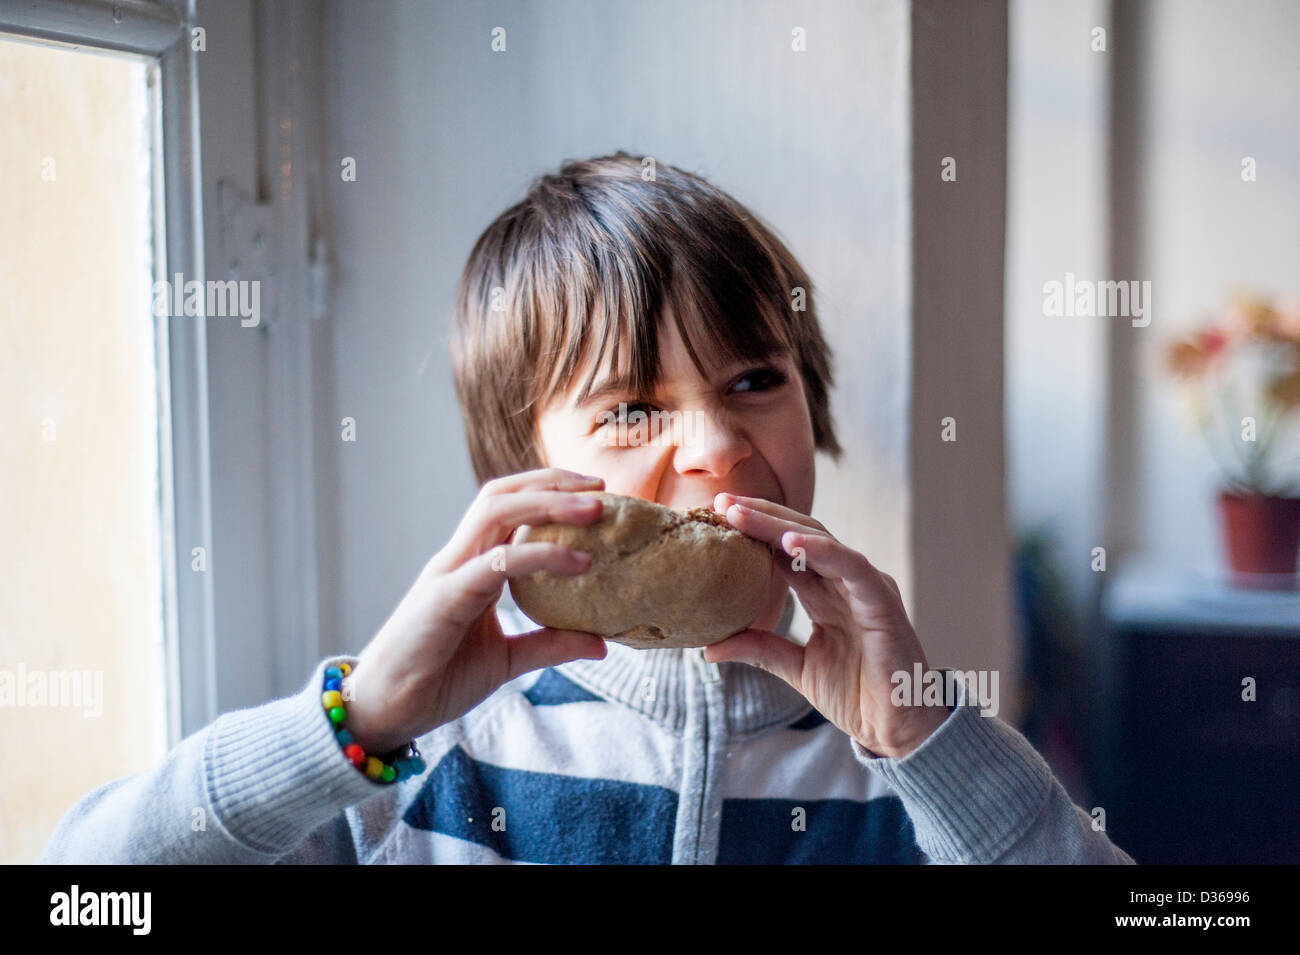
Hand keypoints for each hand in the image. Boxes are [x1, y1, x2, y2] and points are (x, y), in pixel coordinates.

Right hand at [342, 469, 609, 754]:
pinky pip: (496, 563)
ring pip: (496, 514)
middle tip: (601, 489)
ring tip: (594, 508)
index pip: (507, 508)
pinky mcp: (445, 598)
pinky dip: (541, 555)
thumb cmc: (438, 680)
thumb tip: (603, 644)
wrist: (386, 712)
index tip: (595, 494)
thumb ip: (550, 645)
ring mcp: (448, 574)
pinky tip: (579, 563)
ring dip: (549, 503)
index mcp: (470, 566)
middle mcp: (458, 559)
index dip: (549, 491)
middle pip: (502, 496)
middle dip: (552, 483)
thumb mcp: (506, 660)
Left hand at [703, 493, 948, 758]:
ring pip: (819, 540)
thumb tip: (708, 648)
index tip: (711, 518)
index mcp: (823, 593)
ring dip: (777, 524)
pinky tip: (789, 541)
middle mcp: (843, 581)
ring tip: (739, 514)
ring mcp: (864, 586)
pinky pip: (850, 566)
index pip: (782, 551)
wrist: (897, 730)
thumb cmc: (857, 696)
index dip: (750, 532)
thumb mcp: (795, 668)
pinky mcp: (882, 600)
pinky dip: (821, 550)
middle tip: (719, 503)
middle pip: (797, 534)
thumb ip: (759, 649)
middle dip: (757, 516)